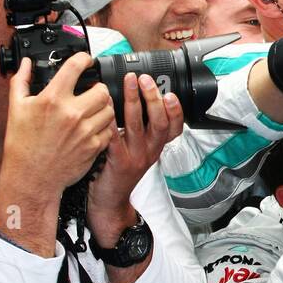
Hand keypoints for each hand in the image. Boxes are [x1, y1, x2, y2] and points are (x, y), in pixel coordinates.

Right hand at [3, 53, 115, 197]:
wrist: (31, 177)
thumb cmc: (22, 144)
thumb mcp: (16, 108)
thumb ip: (21, 81)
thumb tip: (26, 64)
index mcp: (52, 100)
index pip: (75, 67)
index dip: (84, 58)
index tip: (86, 60)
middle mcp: (71, 113)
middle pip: (101, 89)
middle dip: (98, 87)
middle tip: (91, 91)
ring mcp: (85, 130)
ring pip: (110, 109)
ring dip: (104, 106)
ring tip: (93, 109)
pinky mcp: (94, 146)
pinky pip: (110, 129)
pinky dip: (104, 126)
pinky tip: (93, 127)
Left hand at [87, 73, 183, 245]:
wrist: (109, 202)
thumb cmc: (119, 172)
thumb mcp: (138, 151)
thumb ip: (140, 130)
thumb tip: (135, 99)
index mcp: (156, 147)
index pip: (174, 127)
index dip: (176, 110)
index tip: (171, 93)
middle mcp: (149, 151)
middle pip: (158, 122)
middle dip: (153, 98)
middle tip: (144, 80)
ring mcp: (135, 157)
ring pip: (138, 125)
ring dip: (133, 101)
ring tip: (128, 84)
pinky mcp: (118, 163)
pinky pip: (116, 138)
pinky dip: (111, 121)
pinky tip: (106, 108)